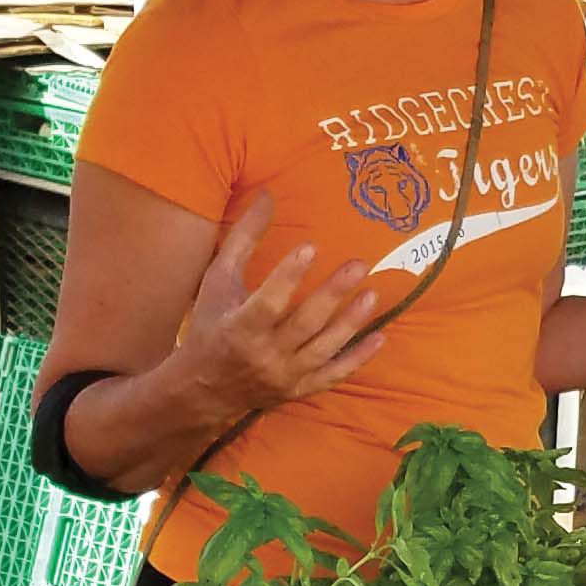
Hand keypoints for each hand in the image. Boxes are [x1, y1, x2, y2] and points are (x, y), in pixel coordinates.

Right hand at [174, 195, 385, 421]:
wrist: (205, 388)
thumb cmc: (211, 325)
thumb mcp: (219, 281)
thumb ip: (243, 239)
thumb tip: (267, 196)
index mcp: (239, 328)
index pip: (268, 302)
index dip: (288, 276)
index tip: (310, 247)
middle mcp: (263, 356)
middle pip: (304, 324)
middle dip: (332, 294)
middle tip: (359, 264)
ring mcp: (285, 376)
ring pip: (324, 349)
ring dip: (351, 323)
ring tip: (373, 293)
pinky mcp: (300, 389)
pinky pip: (334, 375)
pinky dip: (358, 359)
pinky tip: (380, 337)